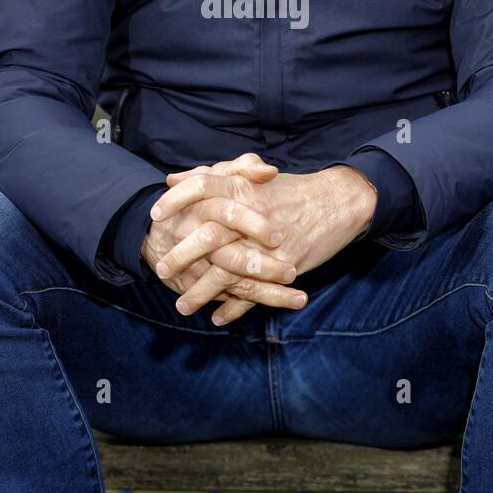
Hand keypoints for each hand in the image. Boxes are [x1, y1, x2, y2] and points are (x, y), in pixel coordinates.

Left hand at [154, 158, 376, 321]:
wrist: (337, 202)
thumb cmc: (291, 190)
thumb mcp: (251, 175)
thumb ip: (212, 175)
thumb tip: (172, 179)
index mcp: (243, 186)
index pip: (201, 186)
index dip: (175, 200)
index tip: (156, 215)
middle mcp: (252, 214)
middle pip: (208, 235)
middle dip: (181, 256)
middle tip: (161, 269)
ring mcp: (268, 244)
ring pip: (227, 271)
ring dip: (201, 292)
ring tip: (182, 307)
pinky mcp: (284, 266)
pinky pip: (254, 291)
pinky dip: (235, 308)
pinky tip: (218, 317)